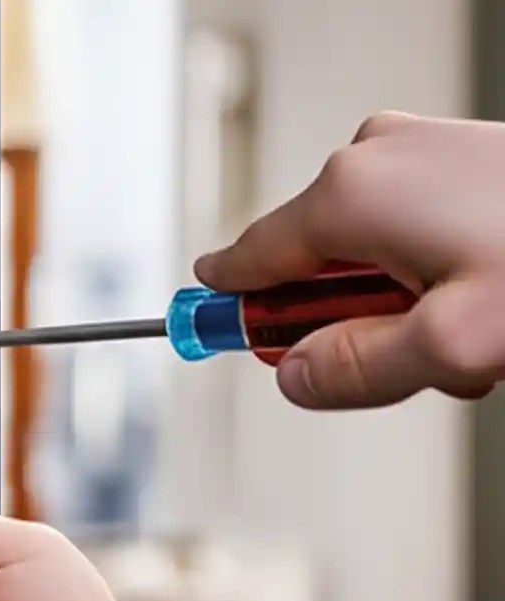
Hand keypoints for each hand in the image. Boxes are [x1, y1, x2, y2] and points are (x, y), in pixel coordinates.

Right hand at [195, 112, 504, 408]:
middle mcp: (376, 155)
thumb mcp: (454, 344)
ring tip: (470, 326)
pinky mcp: (457, 154)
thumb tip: (296, 376)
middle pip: (313, 263)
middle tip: (410, 359)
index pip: (251, 260)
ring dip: (401, 299)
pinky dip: (433, 267)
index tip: (202, 329)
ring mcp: (419, 147)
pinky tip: (483, 291)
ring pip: (367, 250)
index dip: (230, 308)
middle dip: (350, 318)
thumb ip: (359, 370)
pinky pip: (411, 226)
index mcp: (352, 194)